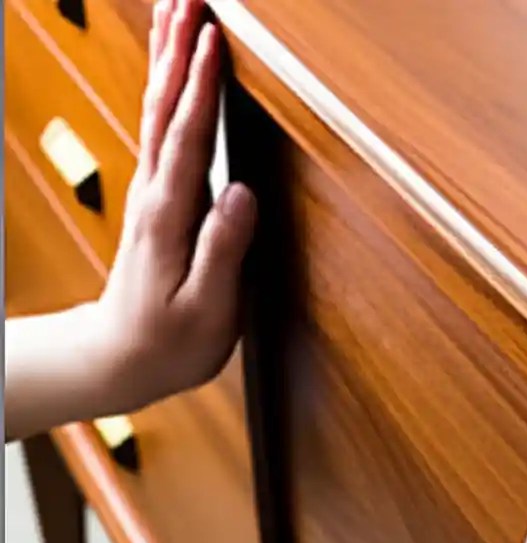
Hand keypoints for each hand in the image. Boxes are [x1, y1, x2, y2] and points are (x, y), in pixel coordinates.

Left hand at [95, 0, 254, 411]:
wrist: (117, 358)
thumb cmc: (169, 343)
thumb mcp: (206, 311)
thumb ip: (224, 251)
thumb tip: (243, 194)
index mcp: (170, 217)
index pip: (188, 140)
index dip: (203, 89)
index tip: (214, 40)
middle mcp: (154, 194)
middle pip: (164, 107)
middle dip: (178, 50)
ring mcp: (150, 191)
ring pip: (157, 110)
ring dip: (168, 58)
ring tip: (181, 12)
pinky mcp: (155, 196)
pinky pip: (160, 127)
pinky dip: (166, 88)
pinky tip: (175, 69)